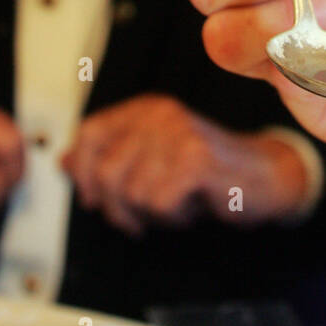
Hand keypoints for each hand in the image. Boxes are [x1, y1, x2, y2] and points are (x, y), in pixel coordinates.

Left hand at [60, 93, 309, 234]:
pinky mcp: (197, 158)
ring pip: (130, 192)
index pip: (89, 133)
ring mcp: (179, 133)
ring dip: (149, 213)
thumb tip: (63, 161)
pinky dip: (172, 216)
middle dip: (116, 206)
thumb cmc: (206, 172)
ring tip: (173, 204)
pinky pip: (159, 202)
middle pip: (105, 170)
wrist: (262, 177)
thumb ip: (108, 158)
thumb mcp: (151, 161)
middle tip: (138, 215)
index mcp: (144, 109)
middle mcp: (159, 114)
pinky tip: (189, 205)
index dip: (82, 172)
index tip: (92, 199)